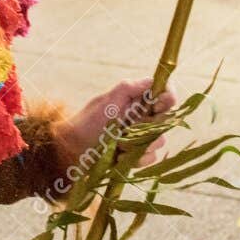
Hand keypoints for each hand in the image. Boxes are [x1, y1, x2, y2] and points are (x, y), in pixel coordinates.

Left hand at [52, 78, 176, 168]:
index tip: (157, 106)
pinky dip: (138, 158)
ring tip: (118, 145)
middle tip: (131, 128)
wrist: (71, 151)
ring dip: (140, 144)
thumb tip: (152, 80)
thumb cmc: (86, 123)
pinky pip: (151, 157)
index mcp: (136, 100)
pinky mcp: (137, 155)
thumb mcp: (106, 102)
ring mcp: (141, 137)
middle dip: (151, 126)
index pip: (164, 94)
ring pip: (159, 140)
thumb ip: (128, 88)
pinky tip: (121, 157)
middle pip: (166, 119)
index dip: (168, 98)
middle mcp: (142, 116)